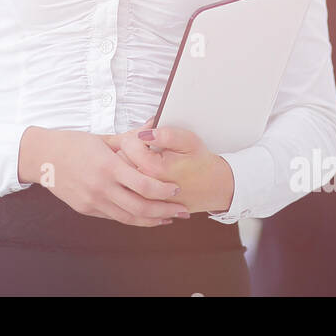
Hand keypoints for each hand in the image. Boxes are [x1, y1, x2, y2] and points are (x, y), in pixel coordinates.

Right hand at [17, 126, 189, 225]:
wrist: (42, 157)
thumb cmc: (74, 144)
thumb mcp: (103, 139)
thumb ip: (130, 139)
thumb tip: (154, 125)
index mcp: (107, 166)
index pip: (143, 185)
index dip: (164, 191)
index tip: (177, 189)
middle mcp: (101, 187)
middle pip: (140, 207)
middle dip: (166, 211)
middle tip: (183, 210)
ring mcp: (93, 201)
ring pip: (129, 218)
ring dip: (152, 220)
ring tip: (169, 218)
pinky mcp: (86, 210)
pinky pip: (115, 217)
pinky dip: (133, 219)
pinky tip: (145, 216)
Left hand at [105, 123, 234, 214]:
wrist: (215, 188)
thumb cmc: (201, 163)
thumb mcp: (189, 141)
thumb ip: (166, 134)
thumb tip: (145, 131)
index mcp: (154, 168)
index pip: (127, 144)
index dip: (136, 134)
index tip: (146, 134)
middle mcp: (146, 186)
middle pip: (120, 159)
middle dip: (129, 148)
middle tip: (145, 145)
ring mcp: (144, 198)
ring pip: (122, 175)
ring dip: (128, 163)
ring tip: (144, 157)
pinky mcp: (146, 204)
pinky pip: (128, 187)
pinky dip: (130, 178)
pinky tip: (142, 171)